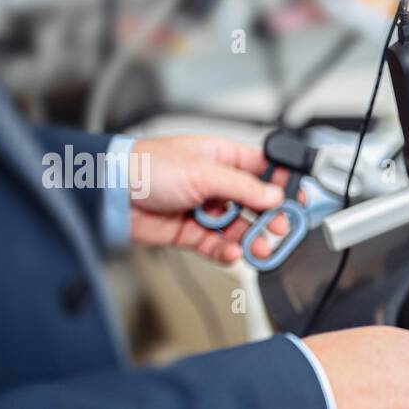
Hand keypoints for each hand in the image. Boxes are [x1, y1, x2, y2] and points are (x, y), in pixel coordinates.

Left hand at [127, 135, 289, 262]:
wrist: (111, 194)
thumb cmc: (146, 167)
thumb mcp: (203, 172)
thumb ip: (243, 187)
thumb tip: (274, 195)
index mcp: (222, 157)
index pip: (262, 169)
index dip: (281, 185)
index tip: (297, 200)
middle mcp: (215, 182)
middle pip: (255, 203)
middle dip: (269, 218)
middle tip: (279, 229)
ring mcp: (205, 208)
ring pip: (239, 228)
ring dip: (250, 239)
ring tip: (257, 248)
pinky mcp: (192, 232)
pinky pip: (218, 244)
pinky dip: (227, 251)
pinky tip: (232, 252)